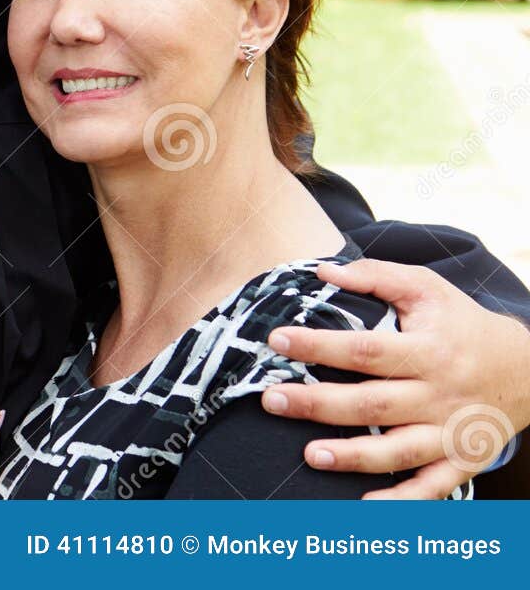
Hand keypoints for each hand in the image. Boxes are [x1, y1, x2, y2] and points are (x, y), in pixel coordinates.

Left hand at [262, 258, 529, 498]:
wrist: (528, 369)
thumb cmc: (462, 325)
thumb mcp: (428, 288)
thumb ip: (376, 276)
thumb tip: (322, 271)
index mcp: (428, 351)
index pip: (366, 350)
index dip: (319, 347)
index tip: (277, 341)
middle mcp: (439, 395)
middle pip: (372, 404)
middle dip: (318, 404)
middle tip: (271, 401)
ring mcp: (450, 433)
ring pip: (398, 451)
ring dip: (353, 456)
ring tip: (310, 455)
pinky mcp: (462, 461)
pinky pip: (432, 487)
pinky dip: (402, 501)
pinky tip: (366, 504)